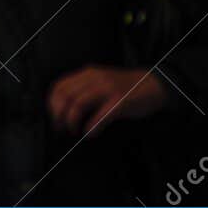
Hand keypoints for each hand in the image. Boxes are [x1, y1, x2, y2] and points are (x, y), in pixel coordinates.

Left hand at [47, 66, 168, 136]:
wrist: (154, 84)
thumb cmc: (126, 88)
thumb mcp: (101, 82)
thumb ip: (84, 90)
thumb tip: (64, 111)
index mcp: (88, 73)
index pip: (59, 86)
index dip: (52, 105)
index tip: (54, 119)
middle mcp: (95, 78)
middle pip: (65, 96)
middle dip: (59, 116)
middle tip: (62, 129)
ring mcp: (108, 88)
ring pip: (78, 104)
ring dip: (72, 122)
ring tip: (75, 132)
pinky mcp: (121, 101)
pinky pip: (100, 115)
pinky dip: (91, 127)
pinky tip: (91, 133)